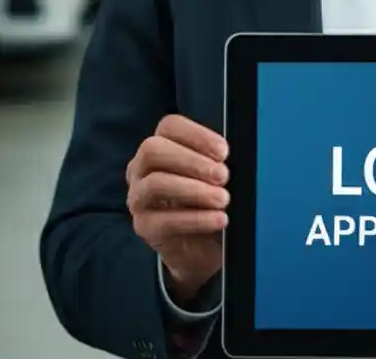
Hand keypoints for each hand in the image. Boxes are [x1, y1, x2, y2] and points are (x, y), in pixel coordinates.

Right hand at [126, 114, 229, 302]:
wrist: (203, 247)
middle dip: (192, 161)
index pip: (169, 126)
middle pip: (154, 150)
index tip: (224, 152)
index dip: (197, 135)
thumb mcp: (216, 177)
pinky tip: (219, 219)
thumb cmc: (210, 201)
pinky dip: (196, 219)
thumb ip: (219, 162)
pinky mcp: (145, 227)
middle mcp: (142, 168)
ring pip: (156, 183)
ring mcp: (139, 197)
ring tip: (223, 199)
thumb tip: (236, 156)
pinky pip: (164, 220)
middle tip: (223, 176)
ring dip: (194, 190)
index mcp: (161, 147)